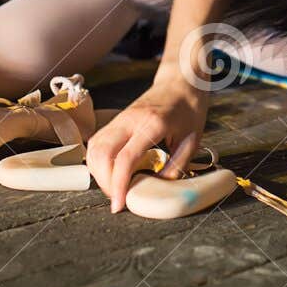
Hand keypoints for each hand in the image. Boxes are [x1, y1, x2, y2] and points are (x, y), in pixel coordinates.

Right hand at [85, 82, 206, 213]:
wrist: (180, 81)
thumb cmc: (189, 108)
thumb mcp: (192, 139)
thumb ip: (177, 164)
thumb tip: (160, 187)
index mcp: (151, 124)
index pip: (126, 159)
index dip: (119, 185)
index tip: (120, 205)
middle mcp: (129, 120)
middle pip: (102, 154)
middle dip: (105, 182)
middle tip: (118, 198)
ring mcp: (119, 119)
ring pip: (94, 149)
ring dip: (98, 173)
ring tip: (114, 188)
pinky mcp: (115, 121)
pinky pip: (96, 143)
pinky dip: (96, 161)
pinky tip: (109, 172)